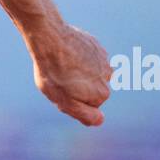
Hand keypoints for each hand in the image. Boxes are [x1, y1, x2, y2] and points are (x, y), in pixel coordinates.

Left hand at [27, 4, 112, 126]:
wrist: (51, 38)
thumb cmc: (54, 73)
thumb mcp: (64, 101)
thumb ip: (84, 114)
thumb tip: (100, 121)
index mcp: (102, 93)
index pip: (89, 106)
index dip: (72, 101)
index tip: (62, 91)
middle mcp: (109, 76)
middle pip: (91, 90)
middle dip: (77, 87)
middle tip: (60, 78)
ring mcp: (104, 59)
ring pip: (89, 74)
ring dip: (78, 72)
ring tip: (62, 65)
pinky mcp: (96, 46)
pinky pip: (87, 58)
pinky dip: (78, 58)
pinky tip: (66, 53)